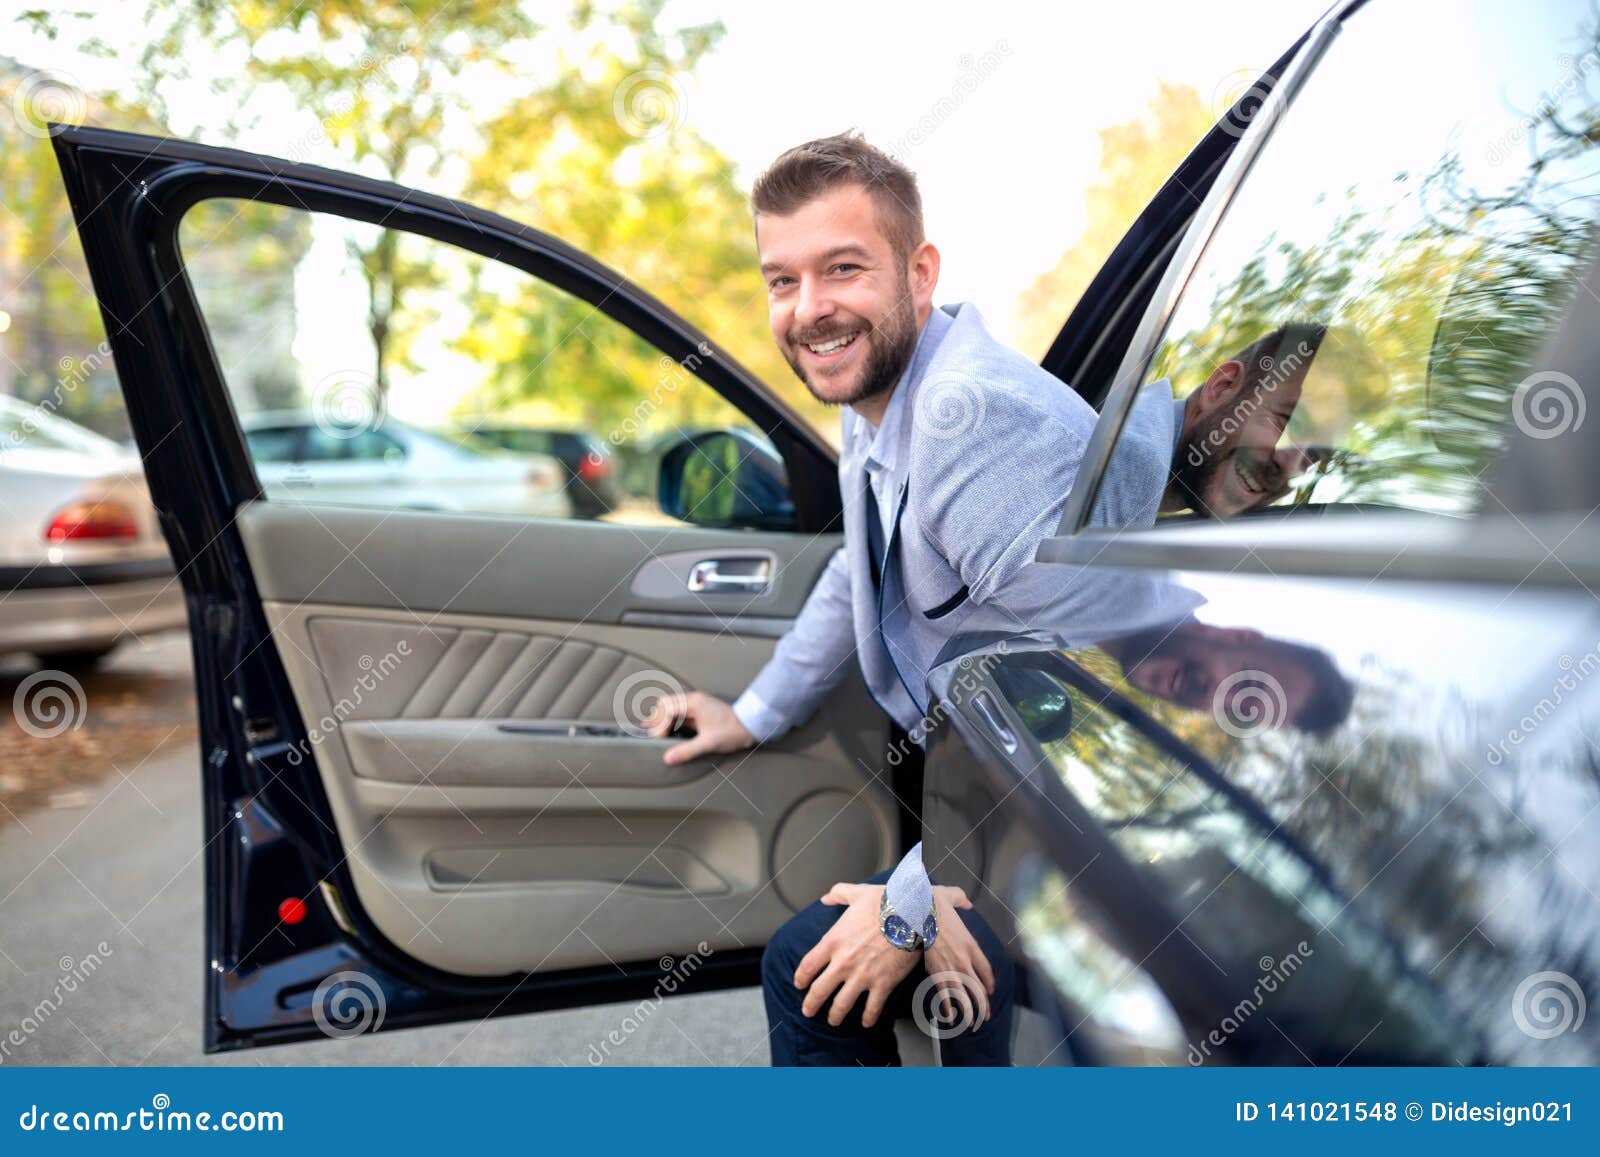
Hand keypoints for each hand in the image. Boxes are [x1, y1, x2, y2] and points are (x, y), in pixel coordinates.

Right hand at [644, 690, 755, 765]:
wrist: (751, 725)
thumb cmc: (734, 731)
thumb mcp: (709, 743)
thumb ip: (687, 751)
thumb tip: (668, 758)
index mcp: (694, 702)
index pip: (667, 709)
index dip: (660, 725)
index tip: (660, 739)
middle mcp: (692, 700)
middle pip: (664, 705)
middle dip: (657, 720)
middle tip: (655, 737)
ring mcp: (695, 705)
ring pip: (670, 709)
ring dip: (662, 721)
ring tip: (657, 736)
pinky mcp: (697, 713)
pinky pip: (678, 715)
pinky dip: (670, 723)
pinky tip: (666, 733)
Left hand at [794, 883, 918, 1028]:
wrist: (912, 914)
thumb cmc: (886, 902)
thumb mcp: (857, 893)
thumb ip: (839, 894)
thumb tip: (826, 897)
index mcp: (833, 940)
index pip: (808, 965)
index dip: (801, 978)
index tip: (799, 984)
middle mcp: (843, 962)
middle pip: (819, 990)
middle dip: (811, 1004)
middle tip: (808, 1011)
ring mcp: (862, 975)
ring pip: (842, 1004)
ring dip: (836, 1015)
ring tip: (833, 1021)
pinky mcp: (883, 983)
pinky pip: (872, 1007)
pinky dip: (868, 1017)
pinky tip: (866, 1022)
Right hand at [922, 885, 994, 1025]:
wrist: (917, 911)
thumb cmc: (933, 903)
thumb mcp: (952, 897)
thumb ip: (961, 899)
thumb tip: (966, 902)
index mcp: (971, 944)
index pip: (986, 970)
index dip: (989, 983)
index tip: (990, 991)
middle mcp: (964, 960)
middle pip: (978, 988)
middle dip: (982, 1005)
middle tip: (985, 1017)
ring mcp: (949, 968)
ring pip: (963, 996)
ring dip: (969, 1011)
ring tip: (971, 1024)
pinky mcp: (934, 971)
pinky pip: (944, 993)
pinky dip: (947, 1006)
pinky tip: (949, 1017)